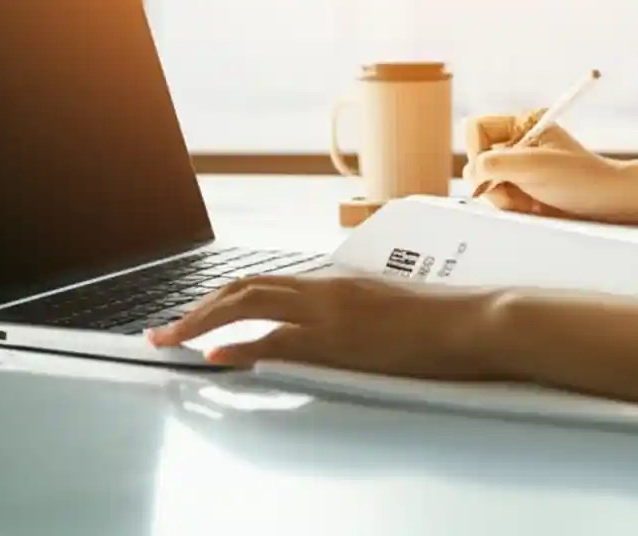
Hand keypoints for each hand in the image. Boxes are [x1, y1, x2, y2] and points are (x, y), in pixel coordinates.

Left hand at [147, 275, 499, 378]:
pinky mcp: (341, 341)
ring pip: (249, 304)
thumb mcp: (384, 307)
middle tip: (163, 332)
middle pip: (244, 288)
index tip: (194, 317)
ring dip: (202, 323)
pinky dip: (240, 346)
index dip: (221, 298)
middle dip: (197, 310)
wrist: (475, 322)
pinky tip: (215, 356)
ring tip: (171, 340)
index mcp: (335, 281)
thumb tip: (322, 326)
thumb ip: (347, 311)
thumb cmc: (440, 319)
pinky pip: (278, 340)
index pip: (262, 282)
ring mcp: (331, 313)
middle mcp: (325, 290)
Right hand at [463, 113, 627, 218]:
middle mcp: (517, 143)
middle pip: (477, 159)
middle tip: (517, 193)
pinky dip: (511, 207)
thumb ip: (495, 163)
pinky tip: (533, 209)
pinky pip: (498, 198)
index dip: (477, 150)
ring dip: (503, 198)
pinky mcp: (523, 189)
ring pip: (485, 183)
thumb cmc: (579, 178)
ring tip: (531, 204)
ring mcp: (518, 167)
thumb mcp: (533, 166)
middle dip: (493, 181)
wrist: (608, 204)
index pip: (476, 129)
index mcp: (522, 124)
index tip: (492, 171)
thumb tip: (472, 172)